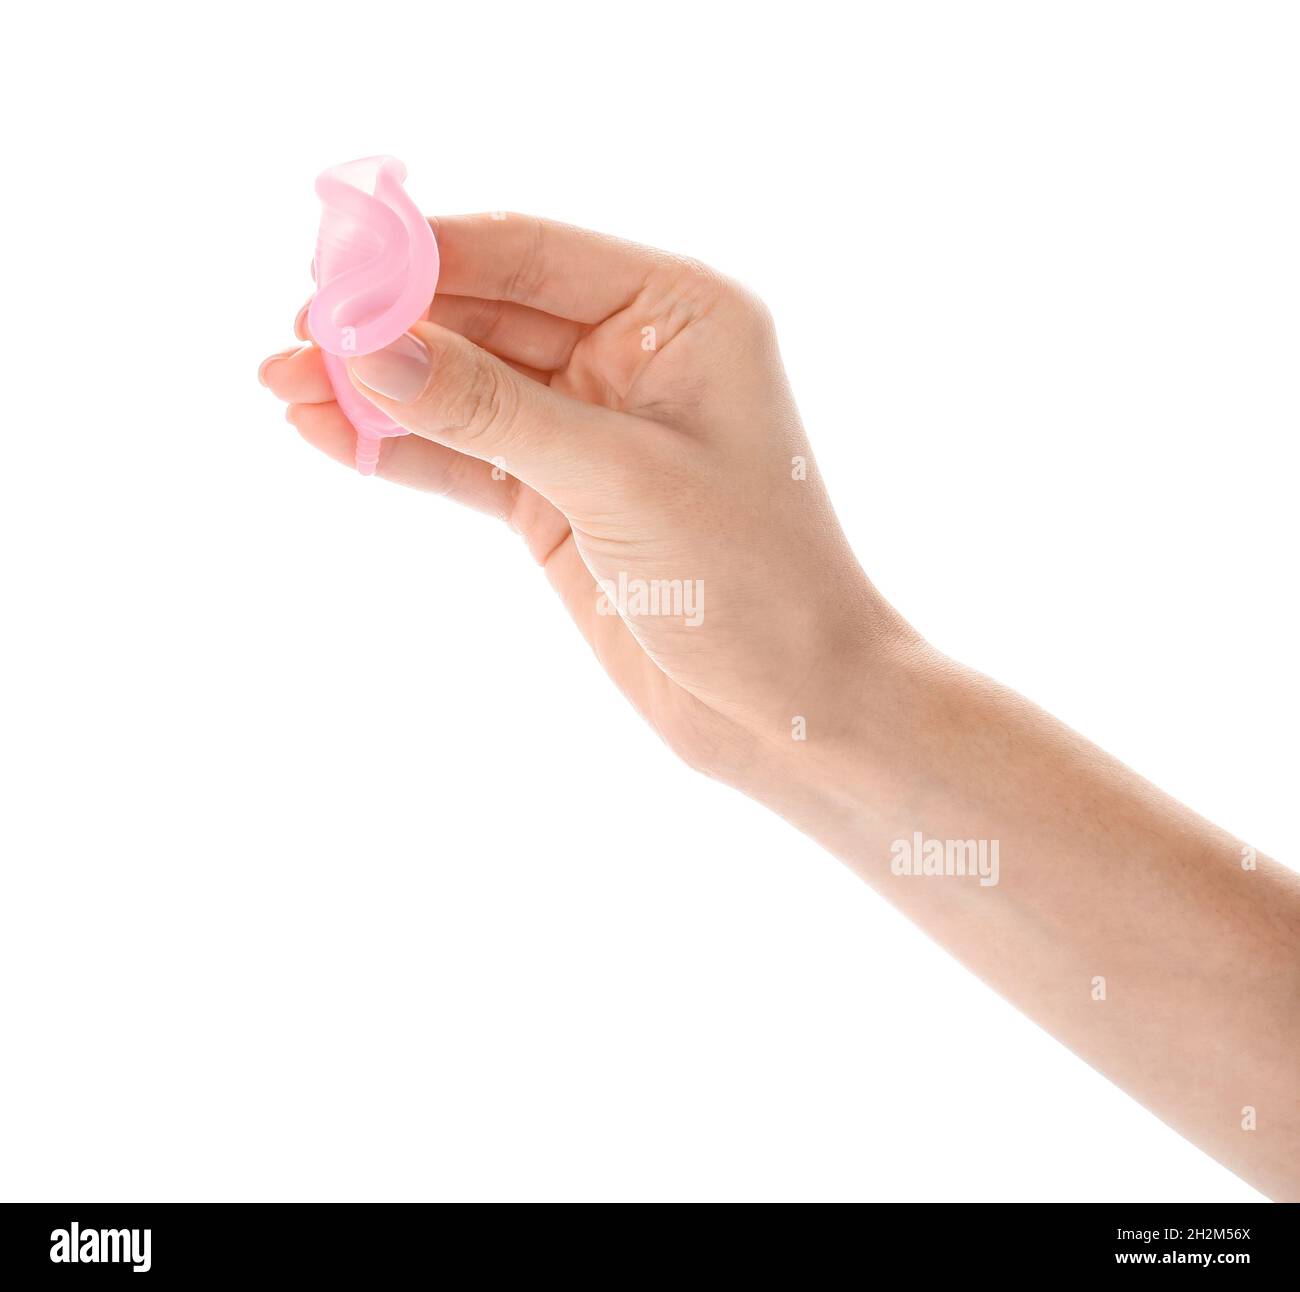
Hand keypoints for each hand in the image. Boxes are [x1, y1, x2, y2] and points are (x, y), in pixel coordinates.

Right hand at [260, 215, 904, 784]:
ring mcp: (588, 429)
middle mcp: (632, 355)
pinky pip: (466, 458)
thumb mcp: (617, 481)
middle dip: (389, 327)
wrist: (788, 705)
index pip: (531, 252)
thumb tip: (371, 347)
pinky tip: (328, 435)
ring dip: (379, 389)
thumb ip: (492, 410)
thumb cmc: (750, 579)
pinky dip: (403, 450)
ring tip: (281, 383)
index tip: (333, 268)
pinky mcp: (557, 498)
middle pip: (486, 314)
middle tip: (292, 332)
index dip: (427, 256)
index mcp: (679, 311)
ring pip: (464, 388)